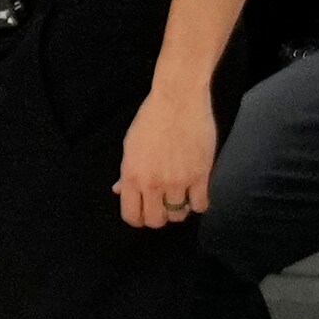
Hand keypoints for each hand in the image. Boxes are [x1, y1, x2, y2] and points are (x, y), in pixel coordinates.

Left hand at [116, 76, 215, 228]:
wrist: (178, 99)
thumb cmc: (151, 118)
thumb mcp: (130, 146)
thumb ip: (125, 173)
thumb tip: (118, 191)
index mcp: (132, 177)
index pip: (131, 215)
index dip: (138, 218)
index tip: (145, 213)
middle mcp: (153, 183)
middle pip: (155, 220)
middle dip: (158, 217)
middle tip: (164, 206)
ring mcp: (177, 181)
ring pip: (179, 215)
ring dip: (179, 210)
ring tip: (181, 198)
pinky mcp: (200, 174)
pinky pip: (201, 204)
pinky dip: (198, 204)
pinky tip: (196, 195)